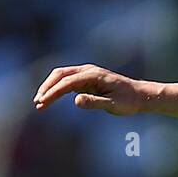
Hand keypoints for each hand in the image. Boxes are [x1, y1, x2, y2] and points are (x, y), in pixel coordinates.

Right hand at [33, 64, 147, 115]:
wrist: (139, 95)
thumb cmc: (128, 101)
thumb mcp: (114, 106)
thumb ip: (95, 102)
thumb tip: (76, 100)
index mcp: (93, 75)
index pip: (67, 82)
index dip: (53, 93)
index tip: (43, 103)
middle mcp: (88, 71)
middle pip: (60, 75)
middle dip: (47, 88)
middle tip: (38, 103)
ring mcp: (86, 74)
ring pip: (61, 77)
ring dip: (49, 88)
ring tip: (40, 102)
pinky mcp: (86, 79)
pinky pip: (67, 81)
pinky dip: (57, 89)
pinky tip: (50, 99)